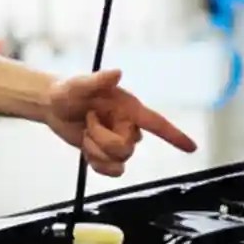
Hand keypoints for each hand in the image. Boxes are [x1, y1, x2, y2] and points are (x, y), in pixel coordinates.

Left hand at [43, 68, 196, 176]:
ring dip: (96, 151)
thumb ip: (97, 80)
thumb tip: (116, 73)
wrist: (51, 105)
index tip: (192, 148)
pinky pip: (110, 171)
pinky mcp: (104, 155)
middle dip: (102, 138)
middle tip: (88, 120)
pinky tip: (86, 150)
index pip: (157, 123)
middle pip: (128, 148)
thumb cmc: (68, 91)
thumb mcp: (78, 84)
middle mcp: (127, 126)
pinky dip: (96, 164)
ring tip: (85, 134)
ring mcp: (117, 142)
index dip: (174, 135)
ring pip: (119, 161)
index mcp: (129, 109)